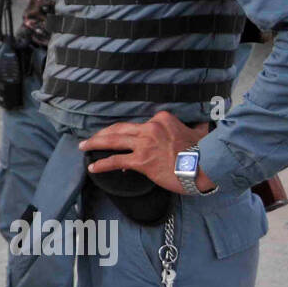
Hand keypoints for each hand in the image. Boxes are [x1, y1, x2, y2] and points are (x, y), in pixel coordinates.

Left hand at [79, 111, 215, 194]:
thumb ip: (195, 127)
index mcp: (161, 119)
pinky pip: (116, 160)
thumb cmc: (203, 152)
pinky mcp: (141, 161)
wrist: (204, 167)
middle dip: (102, 133)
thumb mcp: (199, 132)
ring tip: (83, 146)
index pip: (138, 125)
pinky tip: (93, 167)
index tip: (122, 140)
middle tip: (91, 138)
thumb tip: (201, 125)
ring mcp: (144, 144)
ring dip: (94, 143)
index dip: (127, 133)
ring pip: (113, 140)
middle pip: (119, 128)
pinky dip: (102, 163)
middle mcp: (150, 128)